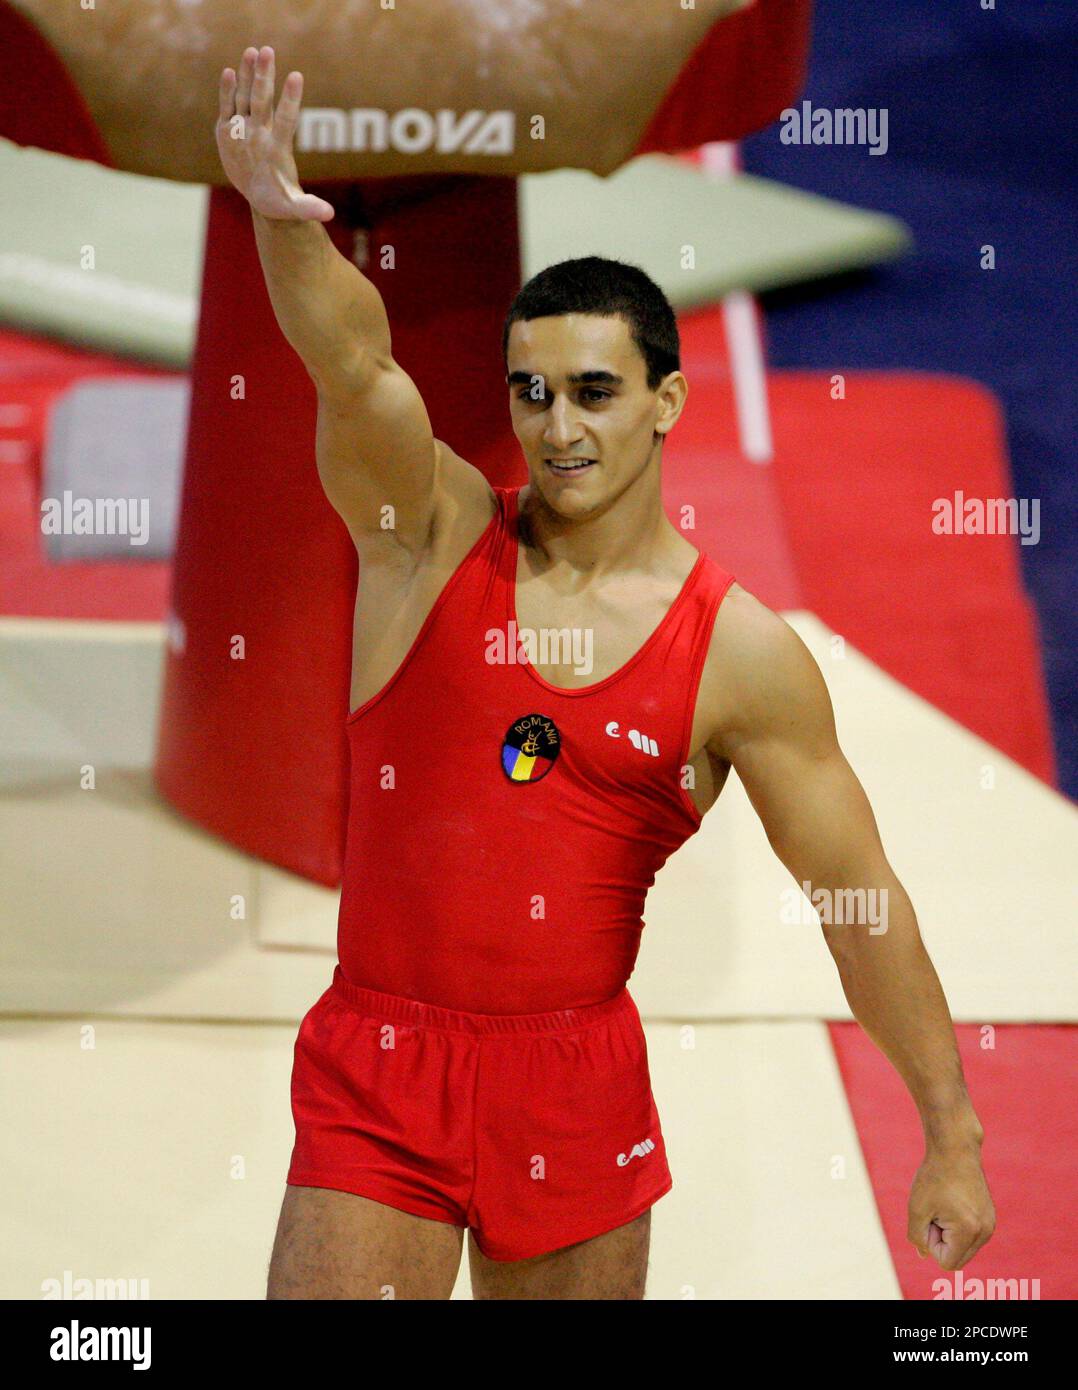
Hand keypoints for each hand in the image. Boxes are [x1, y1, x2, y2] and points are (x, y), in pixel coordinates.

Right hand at [215, 45, 333, 221]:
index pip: (286, 118)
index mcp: (278, 146)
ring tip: (252, 51)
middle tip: (267, 50)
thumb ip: (309, 208)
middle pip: (263, 100)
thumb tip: (330, 214)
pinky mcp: (228, 132)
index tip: (296, 76)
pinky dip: (227, 91)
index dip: (290, 98)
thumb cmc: (280, 202)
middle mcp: (262, 132)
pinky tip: (228, 71)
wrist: (262, 197)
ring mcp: (245, 129)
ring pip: (246, 97)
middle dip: (264, 76)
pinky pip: (227, 107)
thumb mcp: (294, 208)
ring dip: (247, 75)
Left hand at [908, 1144, 995, 1269]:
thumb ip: (917, 1237)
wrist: (955, 1149)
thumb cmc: (934, 1177)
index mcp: (969, 1231)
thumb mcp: (916, 1208)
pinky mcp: (990, 1218)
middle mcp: (985, 1231)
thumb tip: (924, 1255)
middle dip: (941, 1240)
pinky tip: (952, 1202)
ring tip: (944, 1206)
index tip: (930, 1217)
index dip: (931, 1243)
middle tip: (935, 1211)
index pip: (947, 1262)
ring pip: (963, 1248)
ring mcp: (990, 1225)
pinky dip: (957, 1226)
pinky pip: (970, 1236)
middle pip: (957, 1258)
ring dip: (949, 1233)